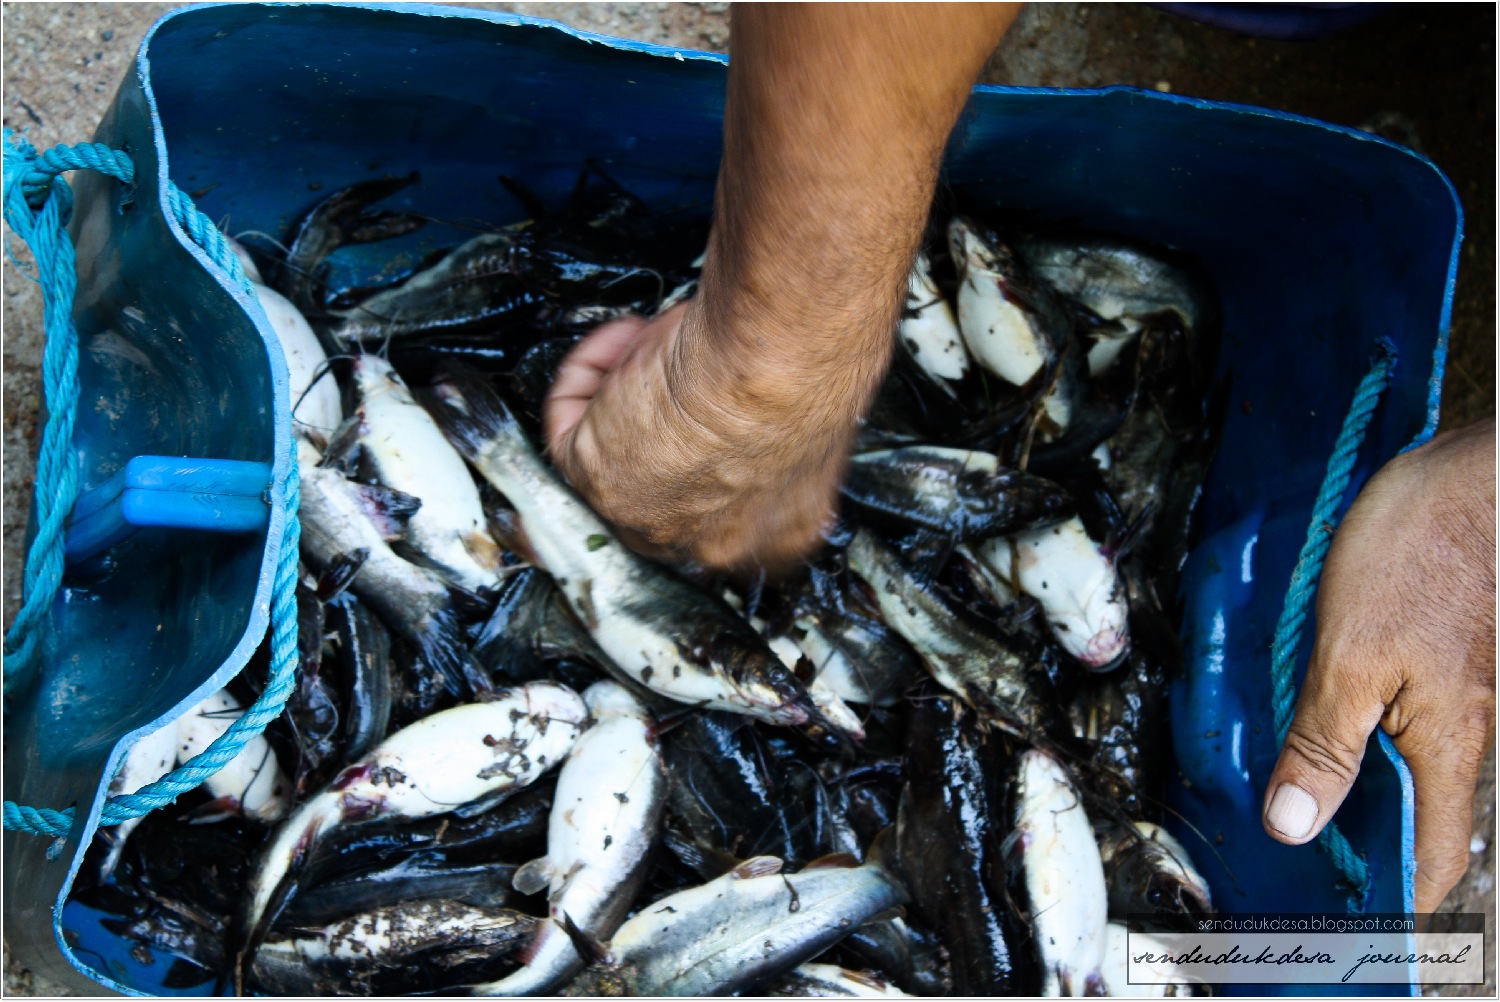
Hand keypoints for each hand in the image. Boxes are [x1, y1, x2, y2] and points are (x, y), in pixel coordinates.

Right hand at [546, 3, 1024, 571]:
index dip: (705, 440)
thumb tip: (742, 393)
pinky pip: (567, 424)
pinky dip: (590, 370)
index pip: (725, 506)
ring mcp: (652, 522)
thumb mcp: (804, 400)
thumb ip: (770, 419)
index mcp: (782, 533)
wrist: (780, 357)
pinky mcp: (598, 482)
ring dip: (626, 384)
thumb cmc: (811, 363)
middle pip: (663, 485)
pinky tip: (629, 337)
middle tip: (667, 360)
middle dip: (655, 413)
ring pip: (613, 451)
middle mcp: (715, 545)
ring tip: (658, 339)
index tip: (697, 394)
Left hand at [1262, 417, 1494, 911]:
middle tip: (1299, 845)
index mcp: (1448, 742)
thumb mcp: (1348, 656)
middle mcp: (1465, 725)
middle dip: (1364, 835)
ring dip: (1358, 781)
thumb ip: (1324, 743)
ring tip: (1295, 788)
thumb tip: (1294, 823)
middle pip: (1422, 809)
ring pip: (1411, 760)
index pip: (1436, 851)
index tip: (1353, 919)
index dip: (1398, 895)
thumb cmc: (1420, 553)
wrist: (1478, 476)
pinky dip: (1365, 732)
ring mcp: (1459, 688)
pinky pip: (1406, 714)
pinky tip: (1321, 720)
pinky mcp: (1444, 652)